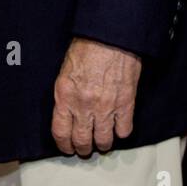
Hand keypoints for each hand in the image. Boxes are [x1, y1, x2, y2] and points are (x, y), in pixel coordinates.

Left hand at [51, 37, 141, 155]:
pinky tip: (119, 127)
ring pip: (104, 140)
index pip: (61, 132)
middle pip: (82, 140)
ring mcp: (105, 106)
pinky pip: (124, 130)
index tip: (68, 148)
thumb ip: (66, 95)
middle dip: (84, 148)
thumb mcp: (66, 71)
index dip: (64, 145)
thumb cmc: (88, 47)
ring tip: (103, 142)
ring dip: (103, 144)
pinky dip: (121, 132)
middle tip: (86, 148)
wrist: (111, 36)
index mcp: (65, 96)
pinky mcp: (125, 103)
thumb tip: (69, 113)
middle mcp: (83, 105)